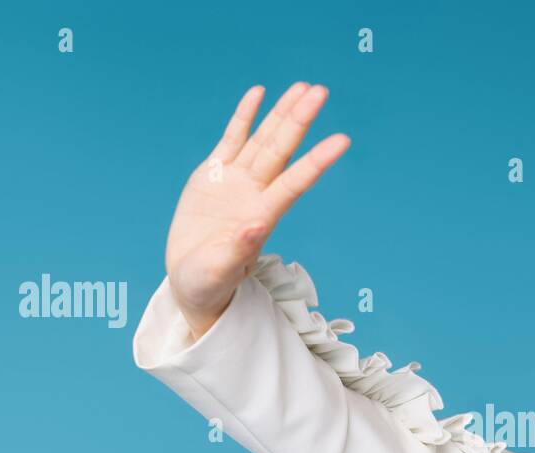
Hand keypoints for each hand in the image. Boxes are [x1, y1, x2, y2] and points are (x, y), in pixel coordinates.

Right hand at [165, 83, 350, 338]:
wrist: (192, 280)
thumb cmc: (208, 284)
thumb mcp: (218, 273)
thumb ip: (236, 252)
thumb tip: (254, 228)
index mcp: (260, 217)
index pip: (295, 182)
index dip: (317, 161)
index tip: (342, 141)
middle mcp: (254, 193)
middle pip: (281, 150)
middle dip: (300, 120)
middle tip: (321, 91)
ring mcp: (235, 181)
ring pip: (262, 139)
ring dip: (282, 113)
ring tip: (303, 87)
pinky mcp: (212, 175)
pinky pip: (232, 139)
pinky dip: (245, 116)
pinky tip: (259, 93)